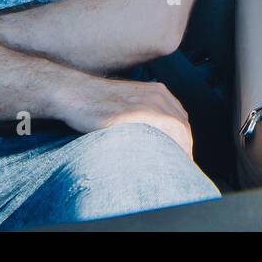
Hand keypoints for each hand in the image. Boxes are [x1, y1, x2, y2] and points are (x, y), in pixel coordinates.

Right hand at [60, 77, 193, 156]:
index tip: (182, 157)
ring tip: (172, 170)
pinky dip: (165, 150)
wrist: (76, 93)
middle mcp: (158, 96)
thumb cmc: (98, 103)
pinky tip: (160, 163)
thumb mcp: (129, 102)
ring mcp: (147, 104)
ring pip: (175, 131)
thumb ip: (146, 114)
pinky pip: (159, 134)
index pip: (181, 120)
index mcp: (159, 92)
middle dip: (184, 148)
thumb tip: (156, 138)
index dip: (184, 140)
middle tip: (180, 168)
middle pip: (182, 127)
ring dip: (178, 151)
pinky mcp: (135, 114)